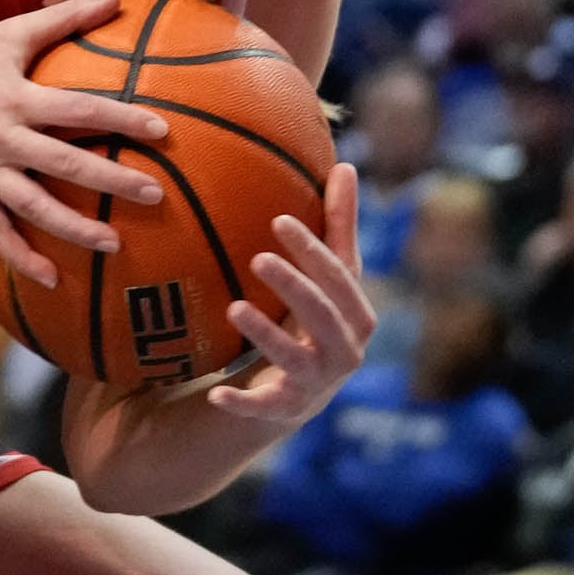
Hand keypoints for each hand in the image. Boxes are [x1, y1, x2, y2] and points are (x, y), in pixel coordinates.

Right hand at [0, 0, 169, 287]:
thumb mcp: (8, 36)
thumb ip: (63, 20)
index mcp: (16, 97)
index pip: (78, 109)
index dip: (120, 119)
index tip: (161, 131)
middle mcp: (0, 137)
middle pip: (63, 163)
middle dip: (110, 181)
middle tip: (154, 195)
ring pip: (32, 207)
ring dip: (73, 229)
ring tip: (114, 245)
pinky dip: (21, 258)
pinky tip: (53, 279)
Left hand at [208, 164, 374, 429]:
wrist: (299, 391)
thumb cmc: (315, 319)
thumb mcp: (328, 278)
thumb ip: (337, 226)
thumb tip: (345, 163)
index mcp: (357, 315)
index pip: (338, 278)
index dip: (312, 251)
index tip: (278, 220)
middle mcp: (344, 352)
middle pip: (322, 316)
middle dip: (294, 287)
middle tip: (258, 257)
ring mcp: (315, 385)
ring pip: (294, 360)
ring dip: (267, 336)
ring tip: (235, 307)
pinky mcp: (283, 410)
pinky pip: (262, 408)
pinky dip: (241, 402)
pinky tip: (216, 394)